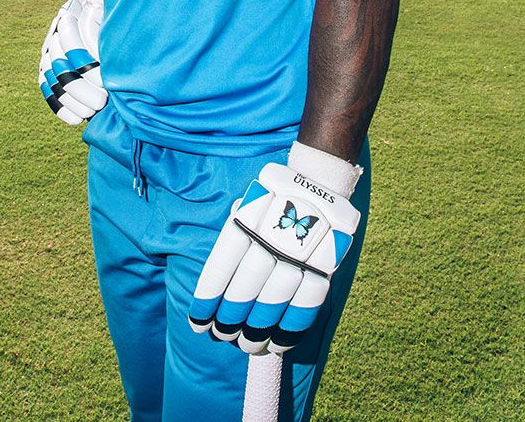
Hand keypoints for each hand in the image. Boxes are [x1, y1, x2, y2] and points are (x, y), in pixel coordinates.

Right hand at [38, 0, 105, 125]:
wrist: (98, 6)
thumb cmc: (113, 11)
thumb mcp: (114, 12)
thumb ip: (110, 24)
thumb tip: (110, 37)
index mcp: (69, 16)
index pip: (71, 44)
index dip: (87, 65)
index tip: (106, 82)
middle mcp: (55, 36)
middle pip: (61, 66)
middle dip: (81, 88)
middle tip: (101, 102)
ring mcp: (49, 54)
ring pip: (53, 81)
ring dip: (73, 99)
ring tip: (91, 112)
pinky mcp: (47, 69)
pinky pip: (49, 91)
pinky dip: (61, 107)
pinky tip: (76, 119)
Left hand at [188, 144, 361, 354]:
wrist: (318, 179)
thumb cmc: (269, 199)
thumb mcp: (244, 204)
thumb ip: (232, 238)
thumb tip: (216, 291)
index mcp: (247, 217)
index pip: (220, 266)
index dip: (207, 300)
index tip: (198, 323)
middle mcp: (273, 234)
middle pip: (246, 288)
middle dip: (231, 319)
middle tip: (223, 336)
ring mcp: (302, 250)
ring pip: (274, 300)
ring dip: (258, 329)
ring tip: (246, 345)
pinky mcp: (326, 262)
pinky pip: (308, 303)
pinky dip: (292, 328)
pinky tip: (277, 343)